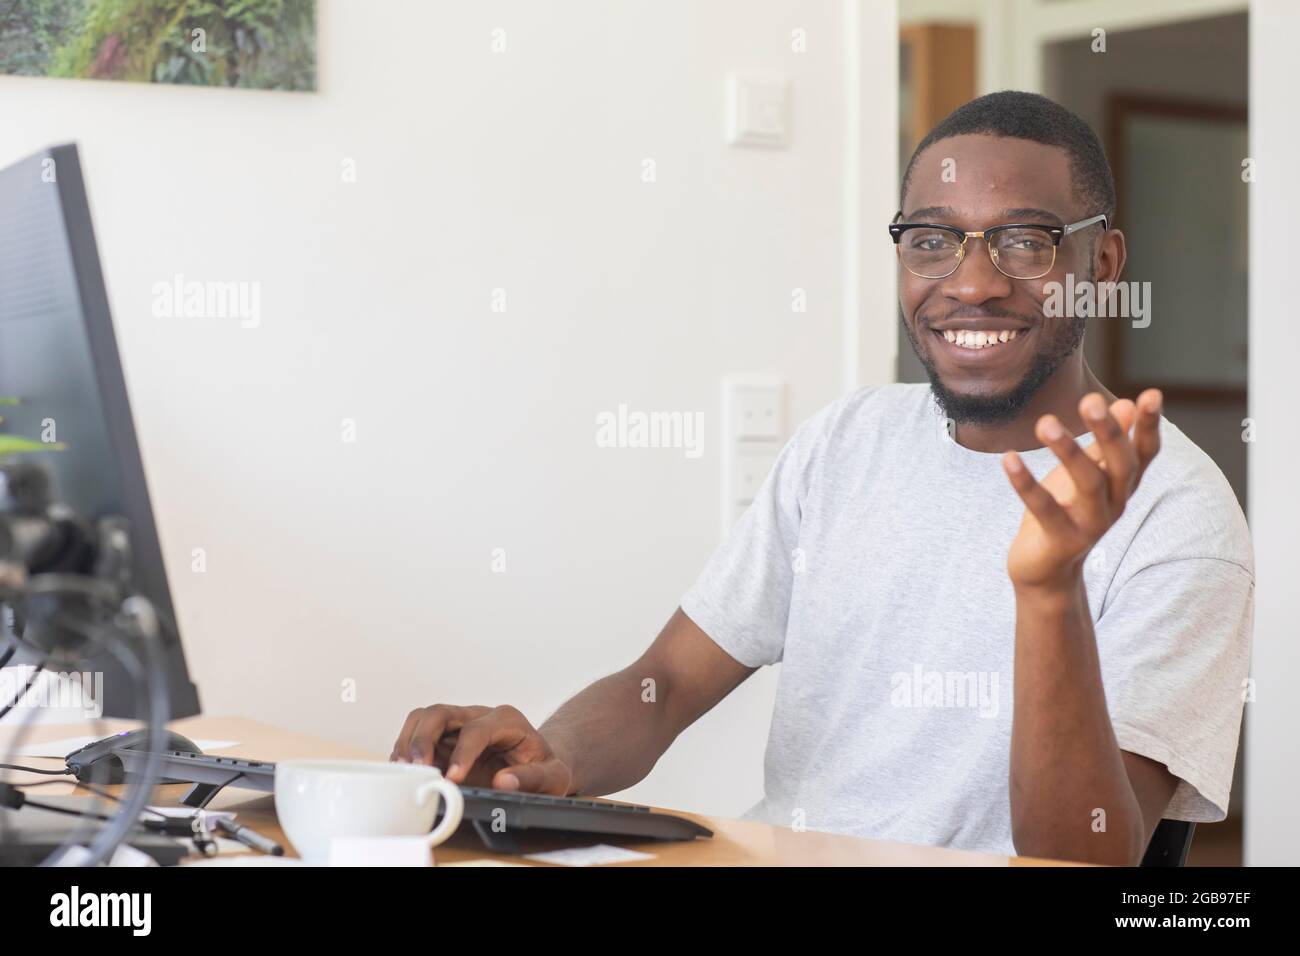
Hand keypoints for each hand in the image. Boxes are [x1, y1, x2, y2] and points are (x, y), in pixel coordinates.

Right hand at [389, 703, 573, 793]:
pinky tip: (405, 772)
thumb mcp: (553, 778)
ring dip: (409, 741)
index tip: (453, 778)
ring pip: (424, 718)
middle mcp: (478, 716)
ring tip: (404, 769)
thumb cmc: (543, 769)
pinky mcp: (444, 740)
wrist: (536, 765)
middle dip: (423, 738)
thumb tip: (504, 781)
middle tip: (417, 768)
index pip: (477, 729)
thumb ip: (533, 779)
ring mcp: (458, 726)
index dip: (463, 752)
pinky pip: (417, 735)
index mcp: (507, 720)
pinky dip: (406, 751)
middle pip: (441, 713)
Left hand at [1003, 389, 1161, 590]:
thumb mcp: (1087, 475)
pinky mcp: (1060, 541)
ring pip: (1087, 485)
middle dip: (1109, 433)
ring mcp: (1090, 526)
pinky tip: (1008, 458)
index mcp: (1122, 486)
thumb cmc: (1066, 512)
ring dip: (1068, 452)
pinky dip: (1025, 483)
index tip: (1152, 394)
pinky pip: (1044, 509)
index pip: (1143, 453)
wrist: (1045, 571)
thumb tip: (1125, 403)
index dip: (1149, 426)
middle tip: (1091, 401)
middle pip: (1121, 467)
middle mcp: (1114, 505)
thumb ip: (1104, 445)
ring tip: (1045, 422)